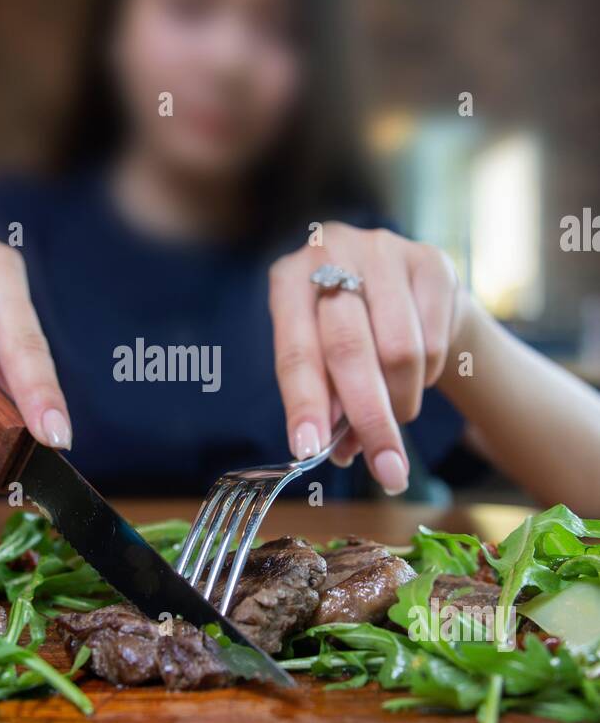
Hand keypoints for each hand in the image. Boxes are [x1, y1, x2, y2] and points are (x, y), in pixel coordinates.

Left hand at [268, 224, 463, 493]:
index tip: (310, 450)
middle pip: (349, 350)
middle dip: (368, 420)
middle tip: (386, 470)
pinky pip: (434, 341)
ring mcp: (384, 251)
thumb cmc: (350, 330)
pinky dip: (427, 376)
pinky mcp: (431, 261)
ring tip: (397, 413)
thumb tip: (339, 452)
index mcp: (289, 279)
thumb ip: (325, 399)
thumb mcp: (321, 357)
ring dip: (402, 401)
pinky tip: (418, 372)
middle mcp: (332, 253)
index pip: (295, 352)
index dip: (304, 405)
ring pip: (400, 352)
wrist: (406, 288)